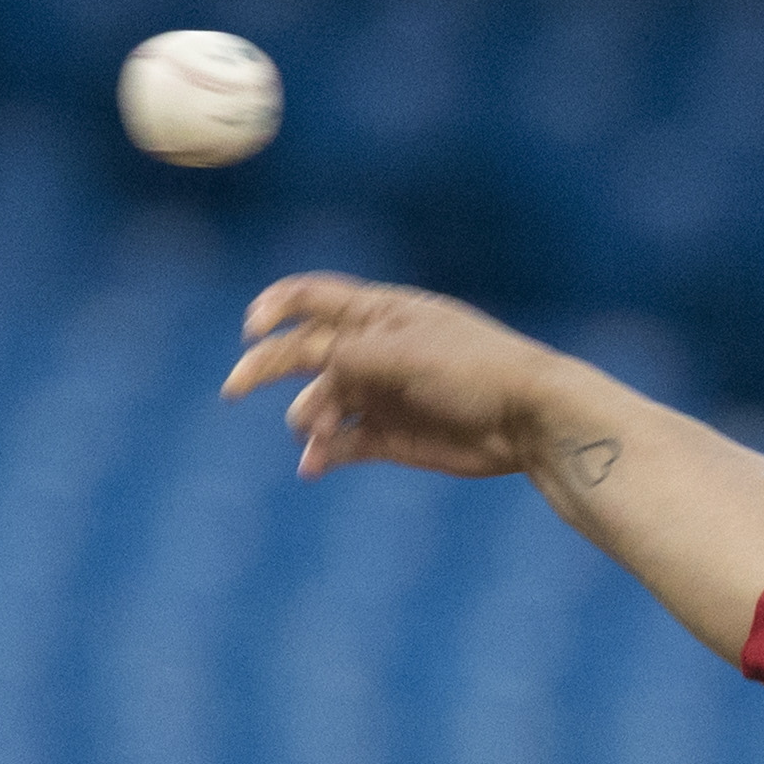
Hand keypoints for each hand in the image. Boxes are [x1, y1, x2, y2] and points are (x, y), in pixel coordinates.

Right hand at [222, 274, 569, 480]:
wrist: (529, 421)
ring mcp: (379, 395)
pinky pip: (341, 444)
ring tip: (316, 434)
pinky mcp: (390, 437)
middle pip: (303, 353)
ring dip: (306, 418)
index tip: (252, 328)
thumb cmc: (475, 370)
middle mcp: (373, 351)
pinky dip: (323, 454)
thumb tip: (303, 364)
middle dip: (265, 367)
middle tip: (234, 388)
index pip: (313, 298)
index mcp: (379, 313)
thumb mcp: (405, 351)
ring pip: (318, 404)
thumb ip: (348, 352)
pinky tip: (315, 466)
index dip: (275, 307)